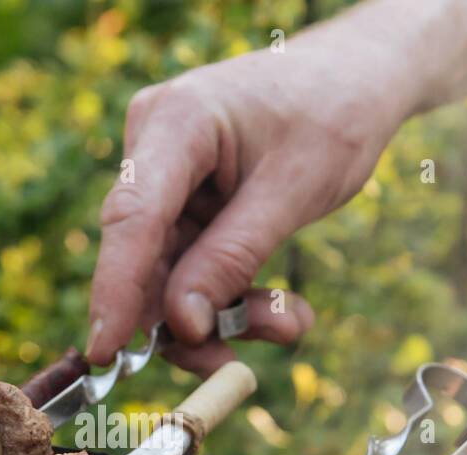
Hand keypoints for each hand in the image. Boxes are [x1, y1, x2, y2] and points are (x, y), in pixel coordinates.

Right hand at [86, 20, 419, 374]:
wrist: (359, 77)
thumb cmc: (335, 112)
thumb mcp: (295, 191)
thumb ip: (233, 258)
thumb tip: (181, 325)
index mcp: (178, 121)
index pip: (132, 217)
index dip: (115, 291)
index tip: (107, 353)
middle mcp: (156, 145)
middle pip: (146, 257)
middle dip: (189, 319)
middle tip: (231, 365)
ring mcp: (167, 175)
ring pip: (170, 272)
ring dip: (222, 314)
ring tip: (289, 324)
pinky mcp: (184, 201)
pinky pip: (192, 264)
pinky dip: (232, 296)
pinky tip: (282, 311)